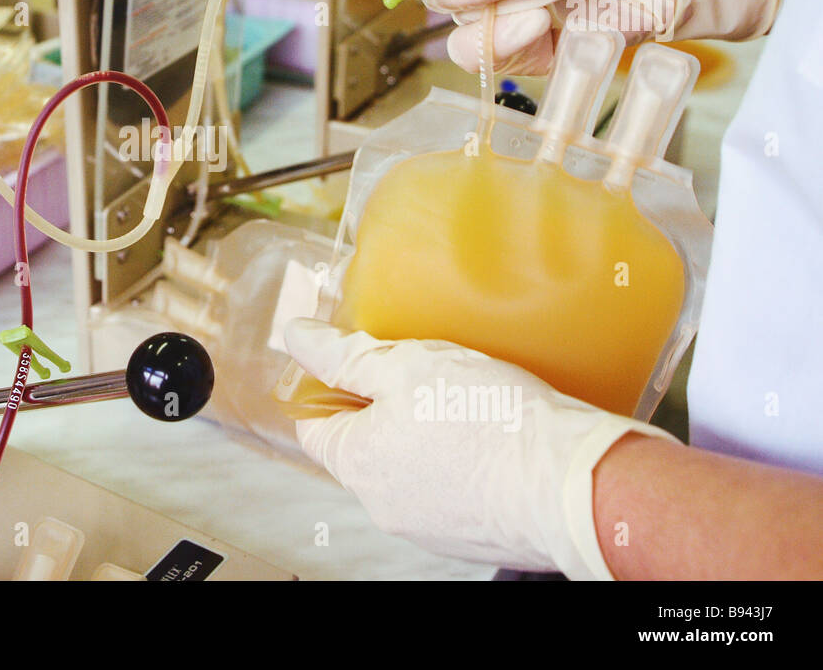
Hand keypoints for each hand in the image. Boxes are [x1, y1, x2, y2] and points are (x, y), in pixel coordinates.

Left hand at [283, 318, 674, 578]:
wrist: (574, 484)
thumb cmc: (490, 423)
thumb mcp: (405, 366)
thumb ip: (344, 355)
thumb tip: (298, 338)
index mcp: (357, 463)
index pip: (313, 425)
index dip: (326, 386)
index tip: (350, 359)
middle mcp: (384, 504)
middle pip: (363, 444)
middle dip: (383, 405)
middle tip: (418, 367)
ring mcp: (428, 525)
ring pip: (409, 465)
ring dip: (424, 431)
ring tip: (462, 395)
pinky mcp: (473, 533)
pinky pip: (451, 486)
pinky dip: (461, 459)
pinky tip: (490, 430)